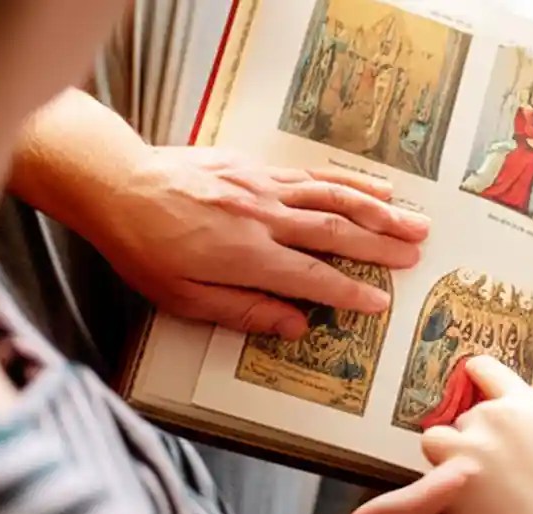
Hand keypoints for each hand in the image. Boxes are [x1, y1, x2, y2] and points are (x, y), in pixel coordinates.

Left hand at [93, 146, 429, 338]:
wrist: (117, 184)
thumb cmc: (144, 247)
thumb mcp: (185, 297)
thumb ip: (245, 310)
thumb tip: (295, 326)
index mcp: (247, 256)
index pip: (312, 278)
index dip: (349, 293)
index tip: (379, 303)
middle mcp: (264, 218)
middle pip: (336, 232)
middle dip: (380, 246)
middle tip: (415, 256)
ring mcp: (264, 187)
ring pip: (334, 198)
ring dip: (378, 210)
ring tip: (414, 221)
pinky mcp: (257, 167)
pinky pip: (314, 175)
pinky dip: (349, 182)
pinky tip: (376, 187)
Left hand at [416, 356, 532, 513]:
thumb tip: (512, 416)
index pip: (487, 368)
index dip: (474, 378)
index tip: (468, 387)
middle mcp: (502, 412)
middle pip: (466, 411)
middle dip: (470, 435)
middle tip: (488, 471)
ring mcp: (477, 436)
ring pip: (442, 432)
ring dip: (449, 453)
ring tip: (474, 485)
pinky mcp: (455, 463)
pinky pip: (432, 455)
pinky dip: (437, 473)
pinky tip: (462, 495)